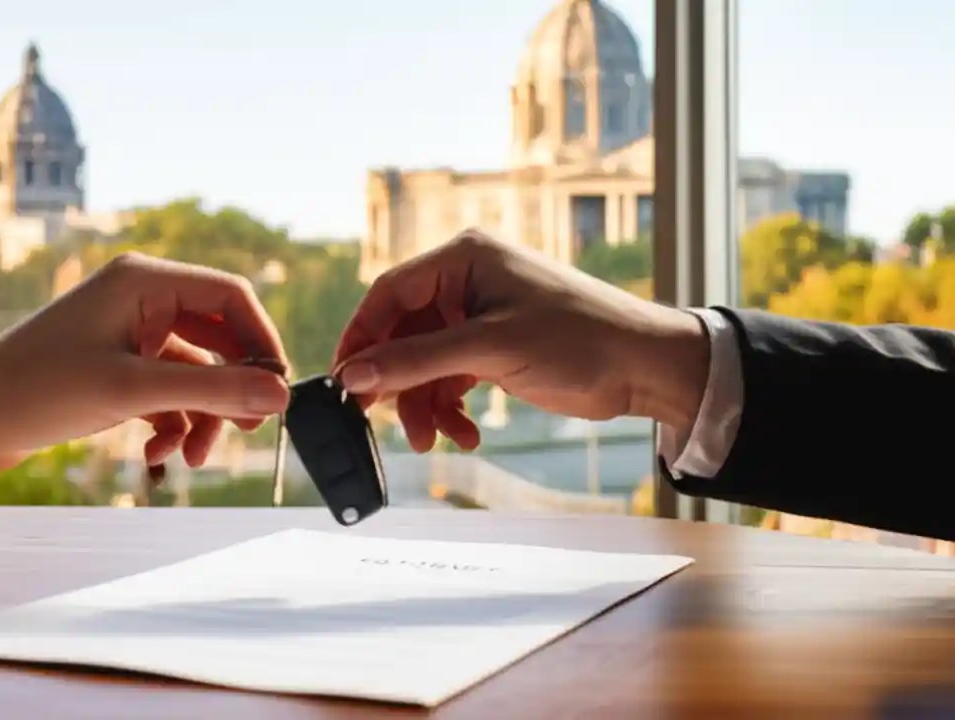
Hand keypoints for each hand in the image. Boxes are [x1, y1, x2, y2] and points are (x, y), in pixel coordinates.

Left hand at [0, 253, 291, 489]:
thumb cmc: (36, 388)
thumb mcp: (133, 390)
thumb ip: (212, 390)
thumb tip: (279, 395)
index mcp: (144, 282)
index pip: (231, 298)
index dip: (261, 342)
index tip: (276, 390)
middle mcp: (140, 301)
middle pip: (218, 339)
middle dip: (230, 390)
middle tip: (244, 431)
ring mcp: (128, 335)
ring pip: (194, 373)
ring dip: (200, 416)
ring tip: (191, 457)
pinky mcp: (116, 369)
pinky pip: (167, 393)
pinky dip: (171, 423)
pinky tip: (156, 452)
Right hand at [332, 230, 709, 452]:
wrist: (646, 367)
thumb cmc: (580, 339)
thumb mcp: (489, 349)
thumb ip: (417, 362)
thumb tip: (355, 376)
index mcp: (463, 259)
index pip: (389, 294)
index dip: (361, 337)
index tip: (343, 381)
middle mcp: (467, 281)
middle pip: (403, 334)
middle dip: (399, 383)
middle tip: (385, 422)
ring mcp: (480, 315)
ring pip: (426, 363)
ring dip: (426, 404)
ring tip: (435, 440)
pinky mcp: (494, 347)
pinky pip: (451, 377)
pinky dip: (451, 408)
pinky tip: (466, 434)